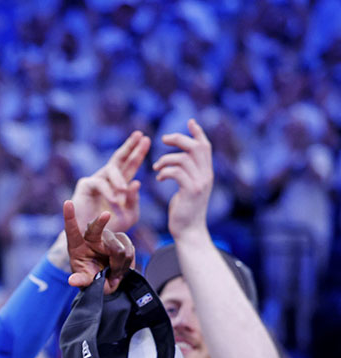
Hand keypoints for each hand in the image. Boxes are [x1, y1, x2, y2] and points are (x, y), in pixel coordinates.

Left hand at [63, 201, 134, 293]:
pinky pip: (129, 248)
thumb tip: (72, 281)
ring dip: (118, 262)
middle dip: (100, 221)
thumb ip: (80, 281)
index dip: (69, 216)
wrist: (108, 282)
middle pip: (95, 229)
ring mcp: (107, 238)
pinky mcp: (122, 240)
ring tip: (113, 272)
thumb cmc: (91, 279)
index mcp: (77, 246)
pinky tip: (121, 267)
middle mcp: (91, 239)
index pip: (72, 230)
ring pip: (117, 245)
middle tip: (106, 214)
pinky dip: (127, 262)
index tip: (67, 203)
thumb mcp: (84, 282)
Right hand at [71, 131, 148, 232]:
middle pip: (119, 158)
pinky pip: (99, 182)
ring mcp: (95, 180)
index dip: (138, 152)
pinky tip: (114, 199)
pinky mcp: (84, 186)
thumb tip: (136, 182)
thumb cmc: (110, 227)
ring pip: (110, 169)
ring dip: (119, 179)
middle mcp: (107, 179)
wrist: (90, 239)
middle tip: (140, 135)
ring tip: (123, 191)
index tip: (147, 139)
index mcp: (119, 184)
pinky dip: (108, 190)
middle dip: (130, 146)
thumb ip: (134, 200)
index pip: (130, 165)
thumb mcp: (129, 215)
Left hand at [154, 119, 212, 237]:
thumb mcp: (189, 188)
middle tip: (162, 139)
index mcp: (206, 172)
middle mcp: (207, 175)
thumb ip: (189, 174)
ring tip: (156, 167)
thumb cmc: (185, 211)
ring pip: (184, 159)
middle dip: (179, 139)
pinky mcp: (190, 192)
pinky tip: (159, 177)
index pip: (206, 147)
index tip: (190, 121)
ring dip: (166, 159)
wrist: (189, 231)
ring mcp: (200, 183)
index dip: (198, 133)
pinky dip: (165, 172)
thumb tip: (181, 162)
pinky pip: (177, 173)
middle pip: (197, 147)